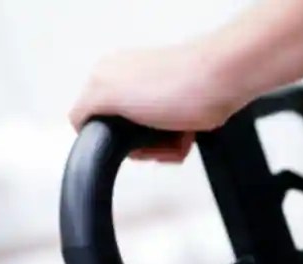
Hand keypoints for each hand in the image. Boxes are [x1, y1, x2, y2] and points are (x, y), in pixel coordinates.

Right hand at [68, 44, 244, 162]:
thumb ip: (85, 108)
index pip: (89, 120)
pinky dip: (177, 144)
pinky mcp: (179, 110)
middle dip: (138, 146)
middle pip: (120, 137)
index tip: (120, 140)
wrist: (224, 82)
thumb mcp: (109, 94)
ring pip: (147, 142)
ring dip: (160, 148)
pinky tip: (185, 135)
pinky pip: (170, 140)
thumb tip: (78, 122)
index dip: (103, 137)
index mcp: (106, 76)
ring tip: (173, 135)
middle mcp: (129, 83)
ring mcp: (156, 98)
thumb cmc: (176, 85)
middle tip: (151, 138)